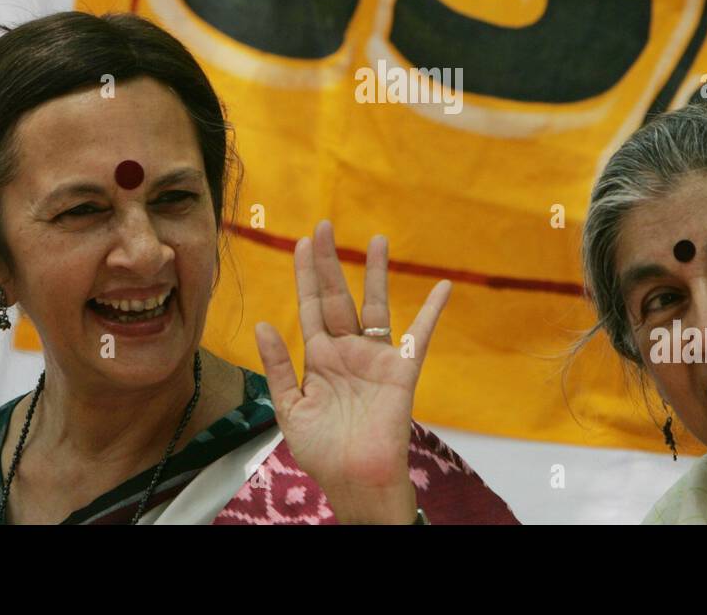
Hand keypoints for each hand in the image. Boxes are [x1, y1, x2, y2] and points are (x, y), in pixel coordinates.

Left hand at [254, 220, 449, 523]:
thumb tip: (264, 325)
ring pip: (375, 306)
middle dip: (329, 263)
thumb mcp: (289, 409)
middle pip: (337, 297)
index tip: (301, 242)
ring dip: (376, 273)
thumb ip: (276, 367)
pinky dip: (432, 312)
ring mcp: (376, 358)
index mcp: (320, 358)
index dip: (305, 276)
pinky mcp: (401, 372)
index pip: (311, 307)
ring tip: (377, 240)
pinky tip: (442, 287)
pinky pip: (420, 336)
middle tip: (324, 226)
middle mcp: (348, 351)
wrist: (354, 481)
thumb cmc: (323, 451)